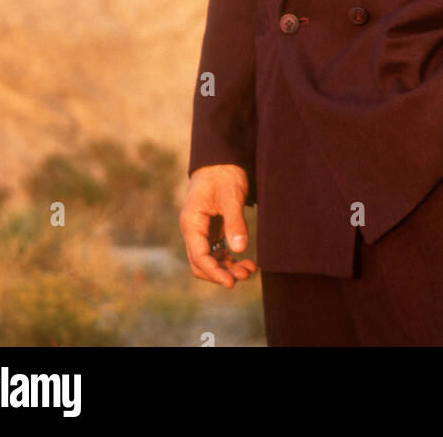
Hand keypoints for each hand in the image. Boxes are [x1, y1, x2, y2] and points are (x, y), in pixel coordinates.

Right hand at [179, 164, 257, 286]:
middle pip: (202, 263)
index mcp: (191, 222)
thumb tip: (239, 250)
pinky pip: (218, 252)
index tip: (231, 283)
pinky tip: (246, 262)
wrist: (222, 160)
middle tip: (246, 274)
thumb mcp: (231, 196)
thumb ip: (234, 222)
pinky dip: (230, 259)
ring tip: (250, 269)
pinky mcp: (212, 231)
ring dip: (228, 268)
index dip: (214, 272)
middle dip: (222, 272)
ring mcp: (202, 232)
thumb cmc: (224, 174)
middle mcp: (193, 230)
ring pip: (211, 260)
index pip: (199, 256)